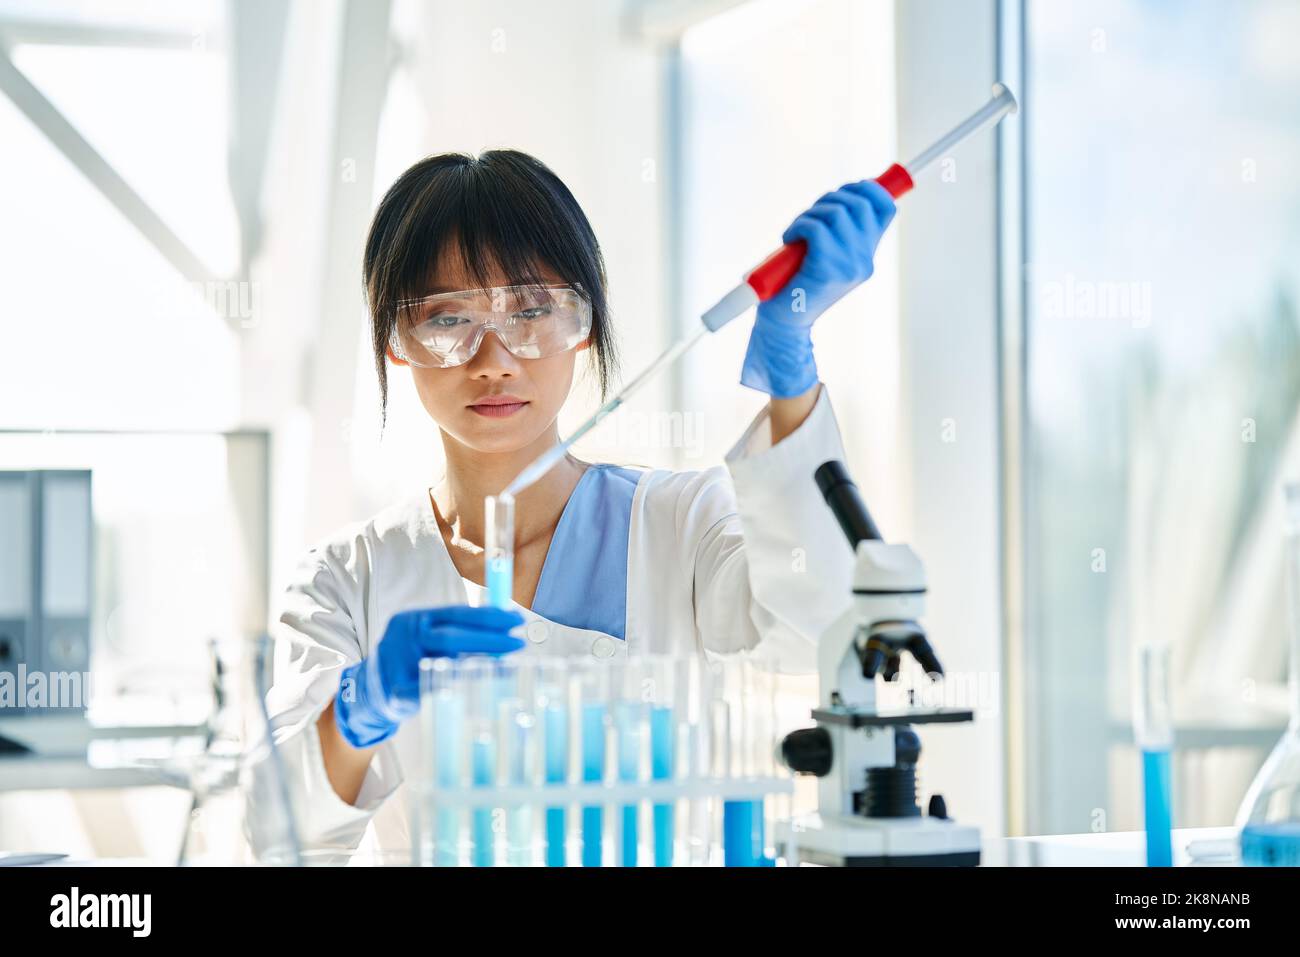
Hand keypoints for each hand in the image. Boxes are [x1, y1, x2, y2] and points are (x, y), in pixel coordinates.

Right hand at [334, 605, 523, 748]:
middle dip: (490, 639)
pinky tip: (479, 685)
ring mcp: (400, 665)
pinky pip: (432, 689)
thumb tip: (503, 625)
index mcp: (415, 619)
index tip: (516, 620)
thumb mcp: (428, 634)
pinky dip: (456, 686)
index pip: (456, 613)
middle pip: (452, 636)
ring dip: (480, 663)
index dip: (489, 617)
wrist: (370, 686)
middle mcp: (406, 637)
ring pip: (445, 663)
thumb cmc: (411, 656)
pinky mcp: (398, 691)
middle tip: (518, 643)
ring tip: (507, 664)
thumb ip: (458, 629)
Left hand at [740, 180, 895, 396]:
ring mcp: (849, 266)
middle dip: (831, 198)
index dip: (869, 188)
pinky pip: (816, 228)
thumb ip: (839, 231)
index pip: (886, 208)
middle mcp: (864, 260)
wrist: (784, 324)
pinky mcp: (828, 269)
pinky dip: (798, 226)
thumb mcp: (825, 254)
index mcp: (867, 255)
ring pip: (836, 213)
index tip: (845, 189)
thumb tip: (847, 193)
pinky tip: (789, 240)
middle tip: (809, 216)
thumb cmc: (797, 285)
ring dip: (810, 214)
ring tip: (796, 231)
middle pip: (861, 203)